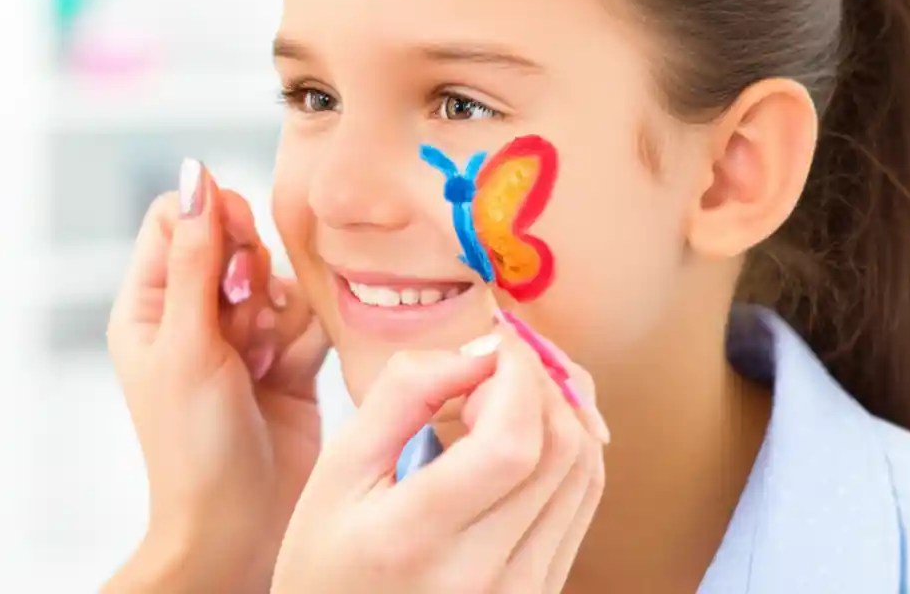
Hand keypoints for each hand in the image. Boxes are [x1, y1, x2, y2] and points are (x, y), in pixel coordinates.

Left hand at [104, 159, 328, 593]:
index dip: (211, 221)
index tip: (232, 259)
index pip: (178, 217)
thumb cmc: (194, 447)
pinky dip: (304, 341)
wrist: (243, 526)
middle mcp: (195, 313)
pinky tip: (285, 377)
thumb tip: (195, 173)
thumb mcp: (187, 344)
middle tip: (243, 324)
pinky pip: (310, 316)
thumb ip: (194, 257)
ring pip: (280, 277)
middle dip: (250, 277)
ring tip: (261, 366)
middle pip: (235, 240)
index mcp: (150, 305)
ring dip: (278, 317)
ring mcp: (244, 336)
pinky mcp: (288, 358)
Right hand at [271, 314, 608, 593]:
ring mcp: (521, 593)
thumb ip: (401, 396)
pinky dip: (566, 452)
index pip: (510, 443)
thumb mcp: (335, 473)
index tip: (492, 342)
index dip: (517, 374)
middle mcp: (483, 575)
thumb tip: (478, 348)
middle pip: (560, 451)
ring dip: (563, 412)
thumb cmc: (325, 563)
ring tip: (512, 388)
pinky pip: (580, 506)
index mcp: (416, 539)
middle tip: (499, 361)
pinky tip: (526, 432)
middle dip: (543, 382)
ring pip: (584, 475)